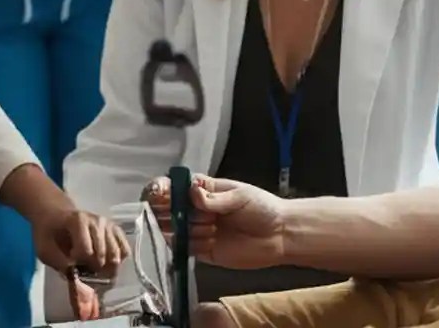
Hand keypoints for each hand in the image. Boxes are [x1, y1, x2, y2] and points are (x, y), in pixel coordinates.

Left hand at [31, 207, 129, 277]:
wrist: (56, 215)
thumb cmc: (49, 232)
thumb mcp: (44, 249)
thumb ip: (58, 263)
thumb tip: (75, 277)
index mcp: (78, 221)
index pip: (86, 251)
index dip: (78, 263)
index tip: (70, 261)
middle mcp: (97, 221)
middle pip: (102, 256)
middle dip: (92, 269)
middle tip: (83, 269)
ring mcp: (109, 225)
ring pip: (116, 256)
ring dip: (106, 268)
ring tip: (93, 268)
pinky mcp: (116, 230)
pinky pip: (125, 251)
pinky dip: (117, 261)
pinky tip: (105, 262)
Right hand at [144, 175, 286, 269]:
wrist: (280, 235)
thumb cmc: (262, 208)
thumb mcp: (240, 196)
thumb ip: (215, 198)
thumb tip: (191, 192)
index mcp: (201, 190)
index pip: (172, 186)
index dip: (160, 188)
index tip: (158, 192)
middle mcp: (193, 209)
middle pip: (165, 209)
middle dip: (165, 211)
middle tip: (177, 214)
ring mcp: (195, 230)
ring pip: (172, 230)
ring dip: (182, 229)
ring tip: (208, 229)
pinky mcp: (201, 251)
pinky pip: (183, 249)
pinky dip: (184, 246)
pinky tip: (200, 242)